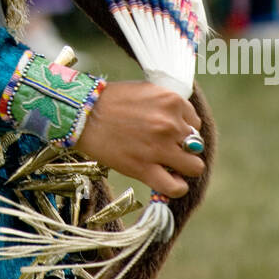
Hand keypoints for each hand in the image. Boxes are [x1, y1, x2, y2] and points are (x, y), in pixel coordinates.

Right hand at [75, 82, 204, 197]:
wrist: (82, 114)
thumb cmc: (110, 100)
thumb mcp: (145, 91)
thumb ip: (167, 104)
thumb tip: (183, 123)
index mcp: (172, 101)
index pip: (195, 122)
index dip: (183, 128)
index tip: (170, 131)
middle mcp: (170, 124)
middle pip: (196, 144)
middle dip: (183, 146)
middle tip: (167, 147)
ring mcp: (159, 148)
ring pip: (195, 167)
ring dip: (185, 167)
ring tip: (171, 164)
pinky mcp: (144, 169)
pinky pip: (175, 187)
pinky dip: (177, 187)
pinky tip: (170, 180)